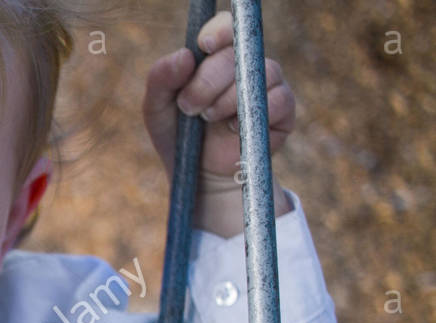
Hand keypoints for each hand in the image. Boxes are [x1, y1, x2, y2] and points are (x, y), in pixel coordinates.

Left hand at [143, 11, 294, 236]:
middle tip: (190, 107)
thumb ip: (160, 79)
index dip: (219, 32)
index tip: (205, 47)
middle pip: (237, 53)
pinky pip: (278, 99)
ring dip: (227, 100)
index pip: (227, 28)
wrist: (199, 176)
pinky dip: (252, 114)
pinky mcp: (283, 110)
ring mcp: (268, 85)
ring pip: (258, 74)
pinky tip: (234, 129)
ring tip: (209, 120)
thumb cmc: (179, 136)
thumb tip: (186, 55)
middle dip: (207, 81)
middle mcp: (245, 65)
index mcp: (215, 57)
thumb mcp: (157, 109)